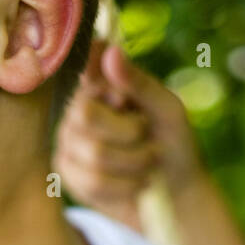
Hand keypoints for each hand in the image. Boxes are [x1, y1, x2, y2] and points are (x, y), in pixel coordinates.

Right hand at [54, 40, 205, 232]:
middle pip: (85, 114)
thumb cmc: (173, 143)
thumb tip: (109, 51)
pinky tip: (133, 184)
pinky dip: (124, 186)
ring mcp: (68, 143)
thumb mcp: (167, 110)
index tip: (125, 100)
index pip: (85, 69)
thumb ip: (138, 83)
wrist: (175, 193)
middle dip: (129, 133)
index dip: (106, 86)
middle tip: (146, 138)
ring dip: (134, 163)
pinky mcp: (68, 176)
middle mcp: (77, 111)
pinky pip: (92, 182)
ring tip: (145, 164)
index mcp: (102, 86)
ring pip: (94, 153)